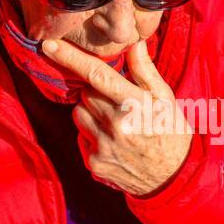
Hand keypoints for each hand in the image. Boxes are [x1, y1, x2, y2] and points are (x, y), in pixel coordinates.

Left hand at [42, 37, 192, 196]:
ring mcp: (103, 147)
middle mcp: (116, 126)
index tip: (49, 45)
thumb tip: (134, 43)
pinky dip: (91, 136)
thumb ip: (146, 71)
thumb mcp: (166, 100)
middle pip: (85, 94)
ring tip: (115, 123)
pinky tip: (113, 142)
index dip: (71, 58)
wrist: (174, 179)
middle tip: (118, 102)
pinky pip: (81, 138)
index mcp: (135, 105)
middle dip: (96, 93)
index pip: (97, 75)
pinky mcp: (94, 164)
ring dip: (90, 113)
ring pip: (78, 115)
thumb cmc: (171, 133)